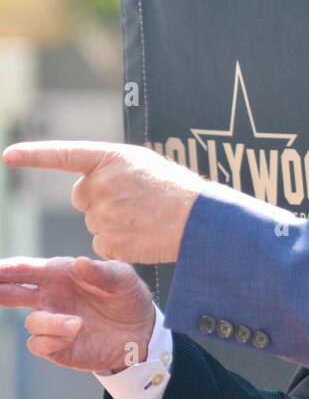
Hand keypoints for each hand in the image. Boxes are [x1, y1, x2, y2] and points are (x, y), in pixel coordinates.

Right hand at [0, 256, 155, 372]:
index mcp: (60, 274)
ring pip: (32, 322)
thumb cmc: (128, 297)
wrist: (141, 332)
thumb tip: (78, 263)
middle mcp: (50, 297)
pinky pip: (40, 344)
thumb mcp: (123, 279)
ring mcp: (52, 322)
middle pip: (11, 293)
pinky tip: (74, 334)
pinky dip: (52, 340)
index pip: (25, 269)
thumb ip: (102, 271)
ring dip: (50, 322)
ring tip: (79, 324)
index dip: (5, 269)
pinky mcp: (57, 346)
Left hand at [2, 141, 205, 263]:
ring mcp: (103, 213)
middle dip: (98, 200)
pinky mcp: (108, 241)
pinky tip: (142, 236)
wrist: (200, 221)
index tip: (8, 155)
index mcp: (111, 158)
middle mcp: (102, 183)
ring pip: (94, 221)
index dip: (34, 155)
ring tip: (145, 219)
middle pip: (81, 196)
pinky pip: (102, 243)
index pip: (64, 154)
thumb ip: (111, 170)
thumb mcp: (143, 166)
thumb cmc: (175, 190)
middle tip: (133, 202)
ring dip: (113, 223)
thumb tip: (84, 190)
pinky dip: (118, 242)